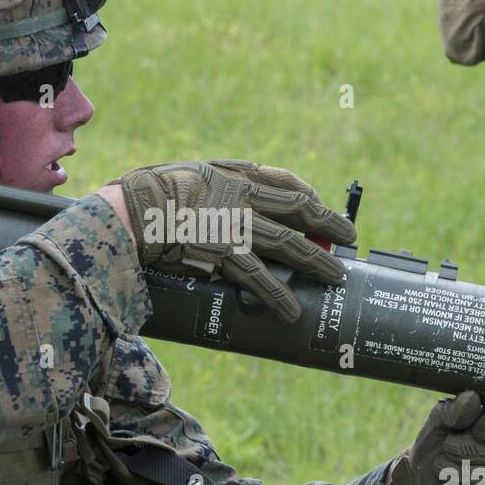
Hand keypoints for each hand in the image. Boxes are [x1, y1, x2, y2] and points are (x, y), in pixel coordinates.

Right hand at [110, 159, 355, 321]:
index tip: (319, 204)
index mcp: (235, 174)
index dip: (307, 195)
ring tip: (336, 276)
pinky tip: (292, 309)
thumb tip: (216, 199)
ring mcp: (238, 226)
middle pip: (299, 209)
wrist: (135, 207)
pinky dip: (278, 295)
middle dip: (328, 224)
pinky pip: (259, 277)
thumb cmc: (150, 191)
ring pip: (289, 244)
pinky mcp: (225, 253)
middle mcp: (244, 197)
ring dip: (316, 262)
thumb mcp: (186, 174)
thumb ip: (211, 186)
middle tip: (349, 236)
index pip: (284, 181)